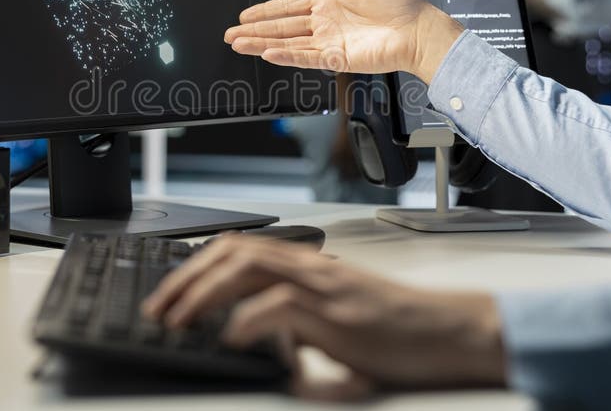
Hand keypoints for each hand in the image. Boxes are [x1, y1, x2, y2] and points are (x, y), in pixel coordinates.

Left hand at [141, 236, 506, 397]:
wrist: (452, 332)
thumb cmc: (402, 331)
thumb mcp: (340, 332)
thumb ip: (304, 338)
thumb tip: (274, 361)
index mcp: (308, 268)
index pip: (240, 249)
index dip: (197, 266)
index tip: (169, 295)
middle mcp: (311, 268)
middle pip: (233, 251)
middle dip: (186, 277)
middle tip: (159, 308)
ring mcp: (323, 287)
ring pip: (248, 267)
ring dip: (203, 292)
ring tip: (179, 319)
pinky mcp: (338, 313)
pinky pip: (281, 306)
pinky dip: (248, 320)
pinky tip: (230, 339)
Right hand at [224, 0, 463, 82]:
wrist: (419, 28)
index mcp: (328, 0)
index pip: (289, 5)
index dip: (265, 10)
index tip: (244, 14)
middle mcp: (325, 22)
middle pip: (282, 26)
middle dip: (254, 30)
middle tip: (229, 34)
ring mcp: (329, 41)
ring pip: (288, 43)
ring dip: (262, 44)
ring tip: (238, 44)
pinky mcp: (337, 58)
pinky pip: (306, 57)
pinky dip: (287, 56)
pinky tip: (268, 53)